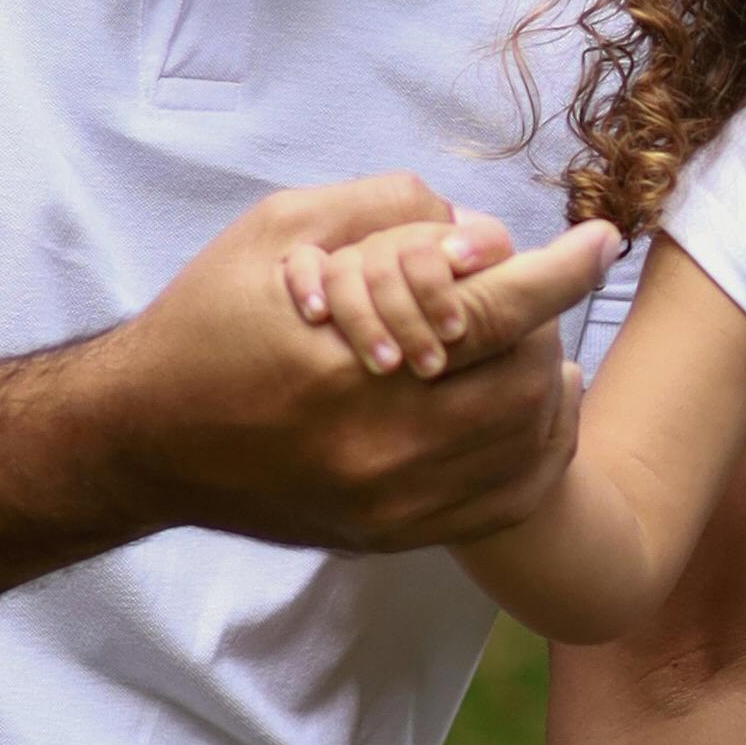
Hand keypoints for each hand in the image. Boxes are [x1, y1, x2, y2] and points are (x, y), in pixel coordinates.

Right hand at [114, 179, 606, 551]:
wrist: (142, 442)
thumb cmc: (204, 325)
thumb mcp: (276, 230)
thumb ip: (382, 209)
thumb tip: (477, 228)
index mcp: (355, 363)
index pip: (500, 310)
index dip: (564, 270)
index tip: (603, 243)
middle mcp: (382, 446)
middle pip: (529, 379)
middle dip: (543, 326)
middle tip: (528, 298)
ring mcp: (392, 503)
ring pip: (527, 443)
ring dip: (547, 387)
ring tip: (536, 349)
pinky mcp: (392, 535)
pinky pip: (506, 499)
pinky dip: (535, 451)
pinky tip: (525, 412)